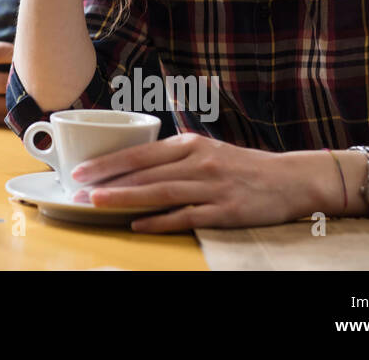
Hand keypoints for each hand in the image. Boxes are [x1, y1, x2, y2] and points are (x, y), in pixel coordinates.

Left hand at [69, 133, 307, 231]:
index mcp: (190, 144)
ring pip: (160, 192)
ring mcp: (212, 186)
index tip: (80, 169)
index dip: (107, 162)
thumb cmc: (241, 166)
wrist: (290, 179)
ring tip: (97, 203)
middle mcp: (198, 162)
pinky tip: (138, 225)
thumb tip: (130, 165)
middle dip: (107, 182)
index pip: (140, 152)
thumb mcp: (206, 150)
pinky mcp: (225, 210)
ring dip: (125, 198)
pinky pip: (186, 216)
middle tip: (77, 191)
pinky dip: (160, 221)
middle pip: (145, 172)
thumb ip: (172, 156)